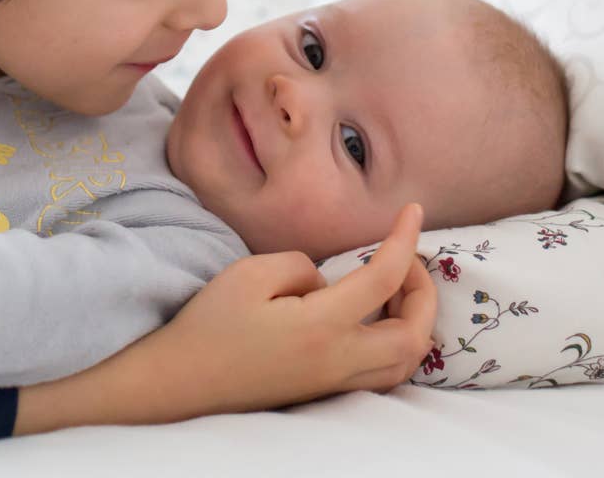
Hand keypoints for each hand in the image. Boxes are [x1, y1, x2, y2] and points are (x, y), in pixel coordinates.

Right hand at [15, 203, 435, 433]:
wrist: (180, 381)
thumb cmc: (209, 324)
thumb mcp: (250, 274)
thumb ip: (302, 266)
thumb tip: (328, 281)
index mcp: (320, 327)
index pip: (384, 280)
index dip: (405, 240)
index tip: (413, 210)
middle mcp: (336, 362)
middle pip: (413, 336)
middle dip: (423, 291)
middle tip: (407, 258)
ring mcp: (332, 383)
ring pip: (405, 363)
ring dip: (415, 322)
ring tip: (397, 287)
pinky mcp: (323, 392)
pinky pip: (384, 374)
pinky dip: (397, 344)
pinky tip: (377, 318)